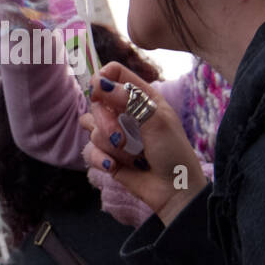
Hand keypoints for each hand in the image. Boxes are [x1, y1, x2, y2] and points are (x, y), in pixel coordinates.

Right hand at [80, 62, 207, 224]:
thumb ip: (128, 99)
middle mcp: (126, 111)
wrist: (174, 190)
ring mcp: (115, 133)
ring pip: (91, 127)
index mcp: (142, 97)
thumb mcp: (157, 120)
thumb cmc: (173, 152)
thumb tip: (99, 83)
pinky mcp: (107, 155)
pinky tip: (115, 167)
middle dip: (106, 121)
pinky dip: (101, 159)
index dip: (102, 79)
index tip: (99, 93)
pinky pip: (89, 150)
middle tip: (120, 138)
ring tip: (131, 156)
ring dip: (109, 144)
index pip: (114, 73)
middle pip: (97, 101)